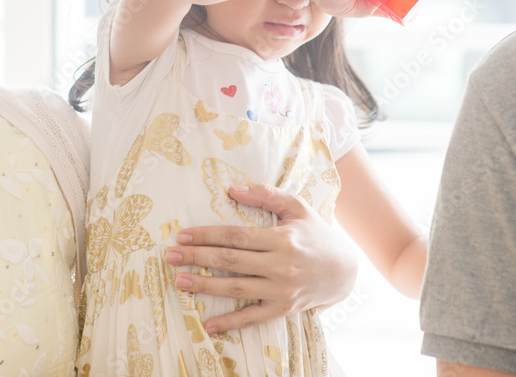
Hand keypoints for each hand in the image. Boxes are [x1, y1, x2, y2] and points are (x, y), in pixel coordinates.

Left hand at [163, 184, 358, 333]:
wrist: (345, 270)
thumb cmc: (316, 233)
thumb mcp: (297, 207)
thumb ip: (265, 195)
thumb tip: (233, 189)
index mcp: (282, 239)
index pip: (236, 236)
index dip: (207, 235)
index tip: (182, 235)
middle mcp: (281, 266)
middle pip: (230, 261)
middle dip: (197, 258)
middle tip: (170, 256)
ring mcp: (282, 290)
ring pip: (236, 288)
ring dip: (205, 285)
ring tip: (180, 280)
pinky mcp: (284, 309)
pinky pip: (253, 317)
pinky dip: (231, 323)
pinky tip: (208, 325)